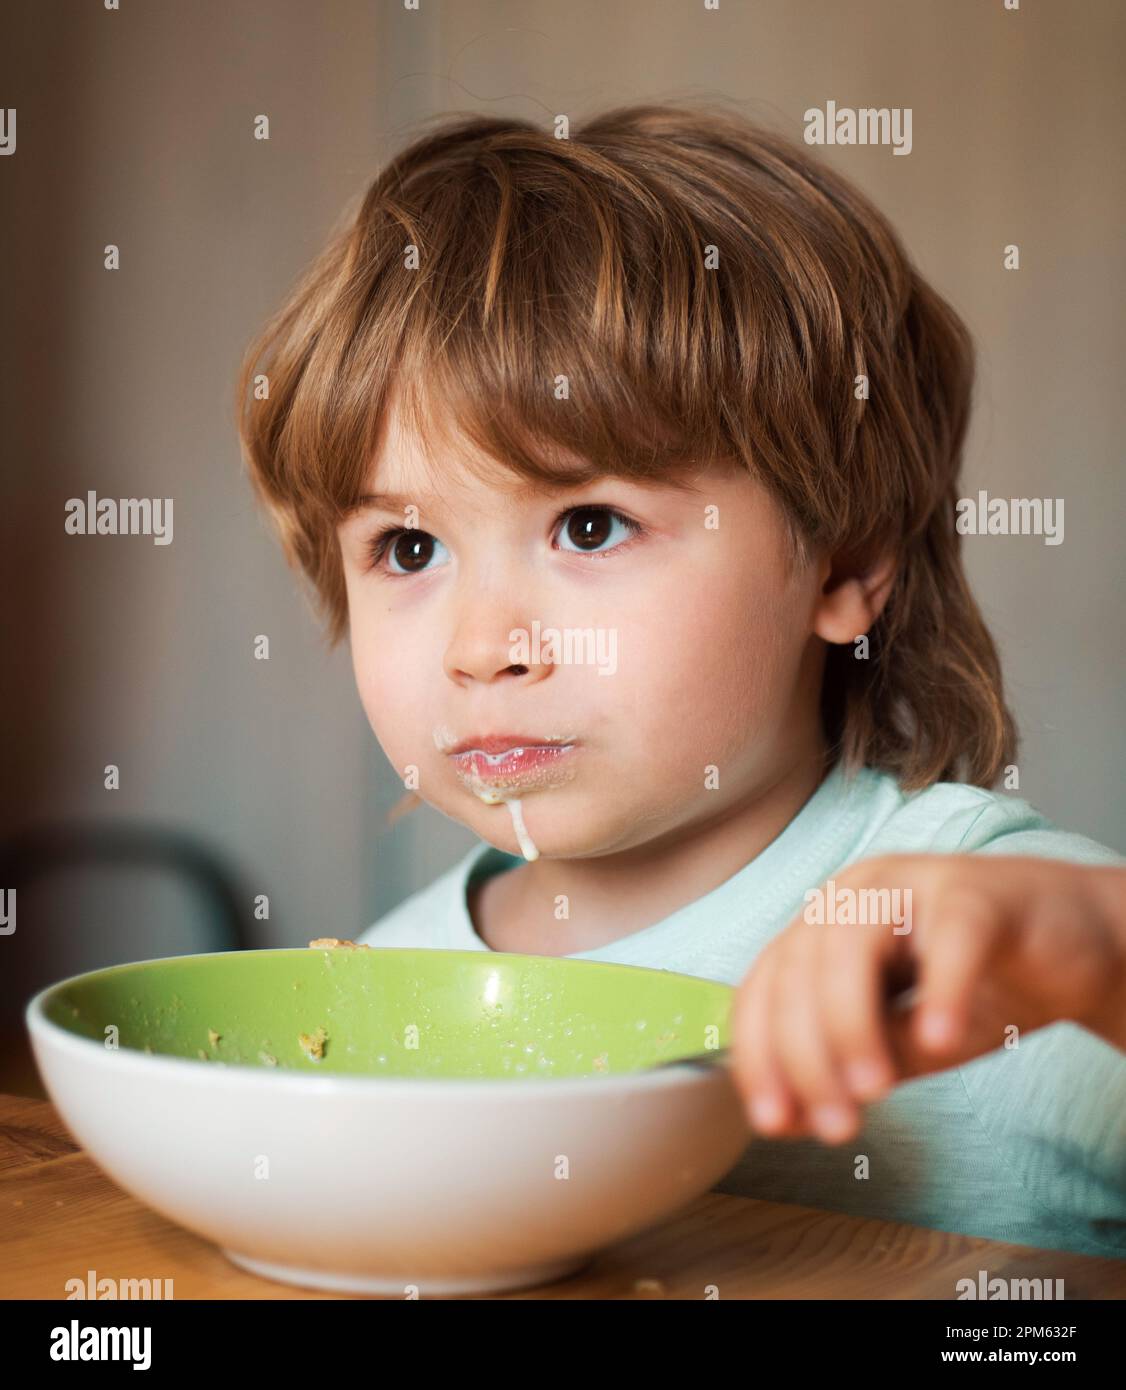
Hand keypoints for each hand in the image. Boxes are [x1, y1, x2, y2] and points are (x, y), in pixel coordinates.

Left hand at [729, 854, 1125, 1144]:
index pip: (765, 986)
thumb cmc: (983, 988)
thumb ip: (855, 1064)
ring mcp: (912, 884)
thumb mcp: (909, 1039)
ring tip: (875, 1091)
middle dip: (807, 1057)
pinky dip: (940, 991)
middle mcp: (854, 894)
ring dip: (851, 1026)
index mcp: (823, 925)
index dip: (757, 1055)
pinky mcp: (979, 894)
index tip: (772, 1121)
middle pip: (799, 970)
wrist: (1082, 947)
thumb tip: (794, 1116)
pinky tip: (940, 1041)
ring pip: (851, 947)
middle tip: (837, 1125)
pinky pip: (950, 937)